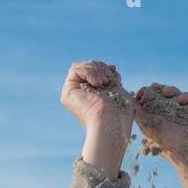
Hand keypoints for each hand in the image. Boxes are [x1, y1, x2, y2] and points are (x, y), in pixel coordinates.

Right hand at [61, 60, 132, 175]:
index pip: (93, 70)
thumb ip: (112, 79)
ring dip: (96, 70)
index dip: (103, 67)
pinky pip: (75, 70)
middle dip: (100, 67)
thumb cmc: (119, 111)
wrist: (112, 120)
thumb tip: (112, 67)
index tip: (113, 70)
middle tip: (108, 80)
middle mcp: (79, 95)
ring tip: (105, 83)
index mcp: (91, 94)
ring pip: (80, 67)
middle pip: (86, 67)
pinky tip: (98, 84)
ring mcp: (72, 95)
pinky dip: (89, 72)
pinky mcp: (67, 93)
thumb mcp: (118, 89)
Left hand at [134, 83, 187, 187]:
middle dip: (158, 89)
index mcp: (157, 116)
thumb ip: (138, 113)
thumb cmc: (167, 144)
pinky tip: (181, 101)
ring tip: (166, 92)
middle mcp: (169, 113)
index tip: (141, 92)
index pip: (151, 100)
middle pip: (163, 94)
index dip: (146, 93)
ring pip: (177, 94)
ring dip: (171, 90)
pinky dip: (186, 97)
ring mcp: (183, 111)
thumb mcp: (147, 127)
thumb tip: (129, 99)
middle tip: (154, 86)